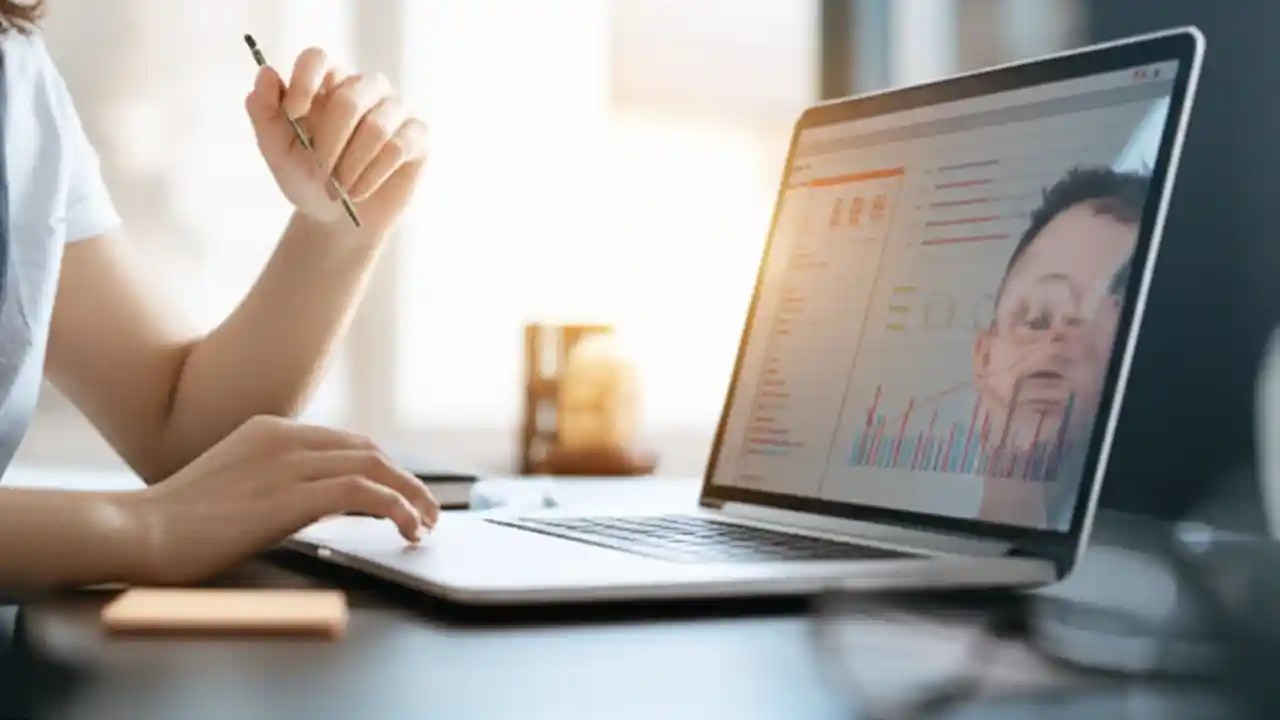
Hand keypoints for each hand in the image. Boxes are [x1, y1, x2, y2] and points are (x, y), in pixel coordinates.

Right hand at [124, 415, 437, 584]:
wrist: (141, 532)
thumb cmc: (178, 521)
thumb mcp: (237, 486)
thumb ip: (280, 485)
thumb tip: (326, 505)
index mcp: (270, 430)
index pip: (345, 442)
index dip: (381, 467)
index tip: (399, 492)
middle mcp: (285, 438)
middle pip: (367, 450)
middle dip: (404, 479)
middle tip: (425, 509)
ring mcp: (289, 464)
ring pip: (374, 467)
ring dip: (410, 495)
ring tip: (425, 523)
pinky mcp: (294, 496)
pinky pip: (365, 494)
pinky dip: (396, 508)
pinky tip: (408, 529)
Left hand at [245, 47, 428, 237]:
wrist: (337, 221)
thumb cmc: (307, 180)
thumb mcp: (277, 151)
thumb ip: (265, 112)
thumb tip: (267, 73)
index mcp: (327, 83)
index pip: (318, 58)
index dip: (305, 81)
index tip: (293, 114)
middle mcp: (364, 88)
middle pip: (350, 97)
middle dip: (330, 141)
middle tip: (320, 172)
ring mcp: (395, 109)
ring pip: (376, 126)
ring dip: (351, 164)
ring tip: (341, 187)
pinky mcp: (417, 136)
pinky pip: (398, 147)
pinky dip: (373, 175)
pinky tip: (359, 191)